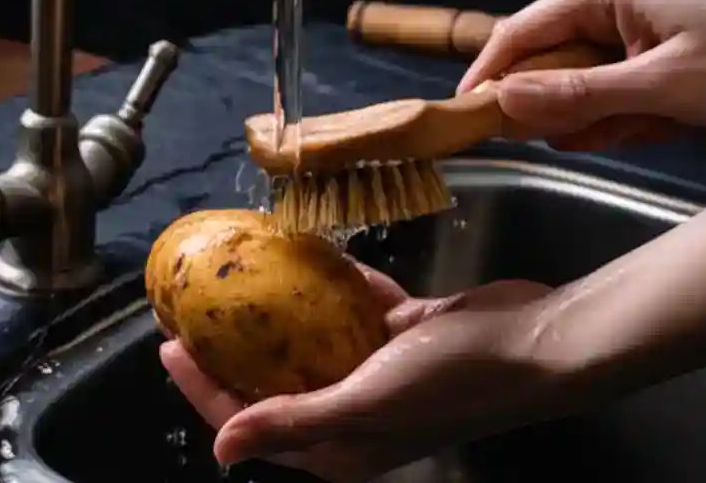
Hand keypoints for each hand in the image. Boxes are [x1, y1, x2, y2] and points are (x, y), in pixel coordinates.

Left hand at [160, 264, 563, 482]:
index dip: (203, 388)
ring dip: (276, 310)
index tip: (168, 345)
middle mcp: (351, 413)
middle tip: (192, 305)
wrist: (538, 341)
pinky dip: (330, 285)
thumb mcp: (366, 404)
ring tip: (236, 272)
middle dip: (229, 347)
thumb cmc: (454, 379)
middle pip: (271, 380)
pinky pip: (351, 307)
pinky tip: (301, 253)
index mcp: (338, 446)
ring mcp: (376, 372)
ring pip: (308, 340)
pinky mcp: (400, 334)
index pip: (249, 421)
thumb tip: (222, 452)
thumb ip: (292, 422)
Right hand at [458, 0, 705, 150]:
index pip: (519, 33)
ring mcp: (628, 27)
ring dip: (598, 118)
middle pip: (545, 61)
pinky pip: (608, 90)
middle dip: (559, 107)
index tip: (464, 120)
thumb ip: (576, 95)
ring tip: (641, 128)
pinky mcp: (648, 53)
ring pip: (576, 84)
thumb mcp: (661, 87)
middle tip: (582, 137)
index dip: (488, 77)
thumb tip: (501, 100)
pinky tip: (654, 126)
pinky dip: (623, 117)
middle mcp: (606, 0)